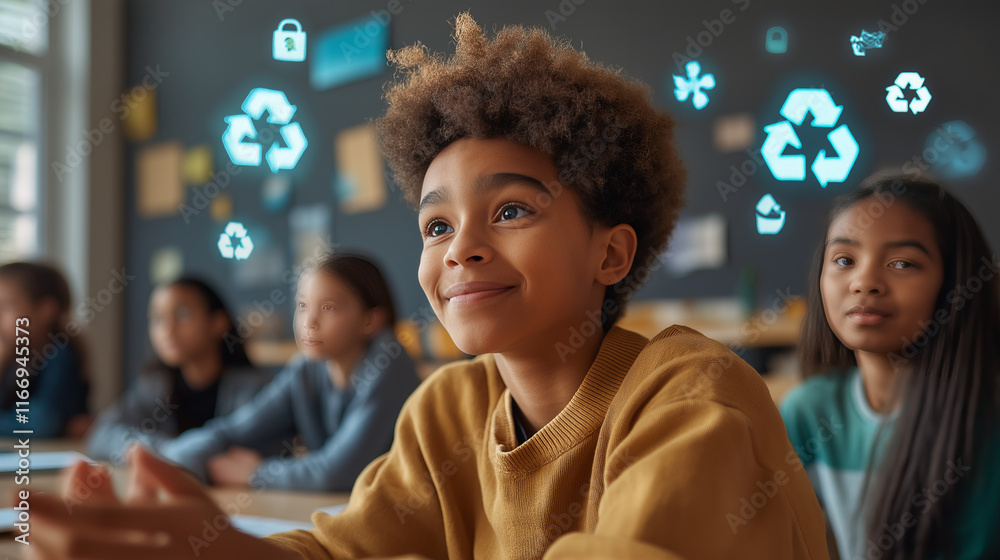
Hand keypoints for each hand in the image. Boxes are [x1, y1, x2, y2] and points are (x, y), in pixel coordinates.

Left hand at [27, 445, 293, 558]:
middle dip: (42, 524)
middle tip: (18, 505)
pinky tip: (47, 548)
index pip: (97, 516)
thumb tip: (134, 449)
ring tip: (29, 525)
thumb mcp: (194, 498)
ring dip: (47, 546)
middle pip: (78, 545)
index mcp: (162, 527)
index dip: (56, 506)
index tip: (24, 493)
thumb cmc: (211, 533)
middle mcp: (146, 554)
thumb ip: (162, 474)